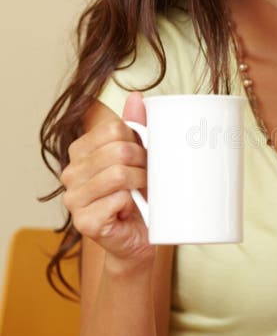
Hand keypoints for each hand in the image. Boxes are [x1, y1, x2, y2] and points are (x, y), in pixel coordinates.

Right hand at [61, 92, 151, 262]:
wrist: (139, 238)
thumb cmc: (139, 197)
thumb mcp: (139, 159)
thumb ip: (136, 127)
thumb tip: (136, 97)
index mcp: (79, 152)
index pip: (113, 129)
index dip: (137, 141)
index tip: (144, 157)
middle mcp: (70, 174)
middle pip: (118, 151)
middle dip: (143, 163)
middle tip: (148, 178)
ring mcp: (74, 199)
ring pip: (117, 174)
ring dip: (141, 183)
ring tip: (143, 192)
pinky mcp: (84, 222)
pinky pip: (118, 200)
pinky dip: (133, 204)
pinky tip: (131, 210)